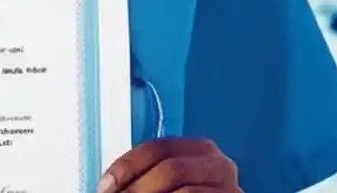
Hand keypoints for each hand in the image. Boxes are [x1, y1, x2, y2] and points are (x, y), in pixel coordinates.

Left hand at [97, 138, 240, 192]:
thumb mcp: (171, 183)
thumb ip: (150, 178)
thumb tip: (110, 185)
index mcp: (202, 151)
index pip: (157, 147)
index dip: (126, 166)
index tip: (104, 186)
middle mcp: (221, 165)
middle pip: (170, 169)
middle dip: (136, 189)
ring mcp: (231, 189)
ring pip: (184, 192)